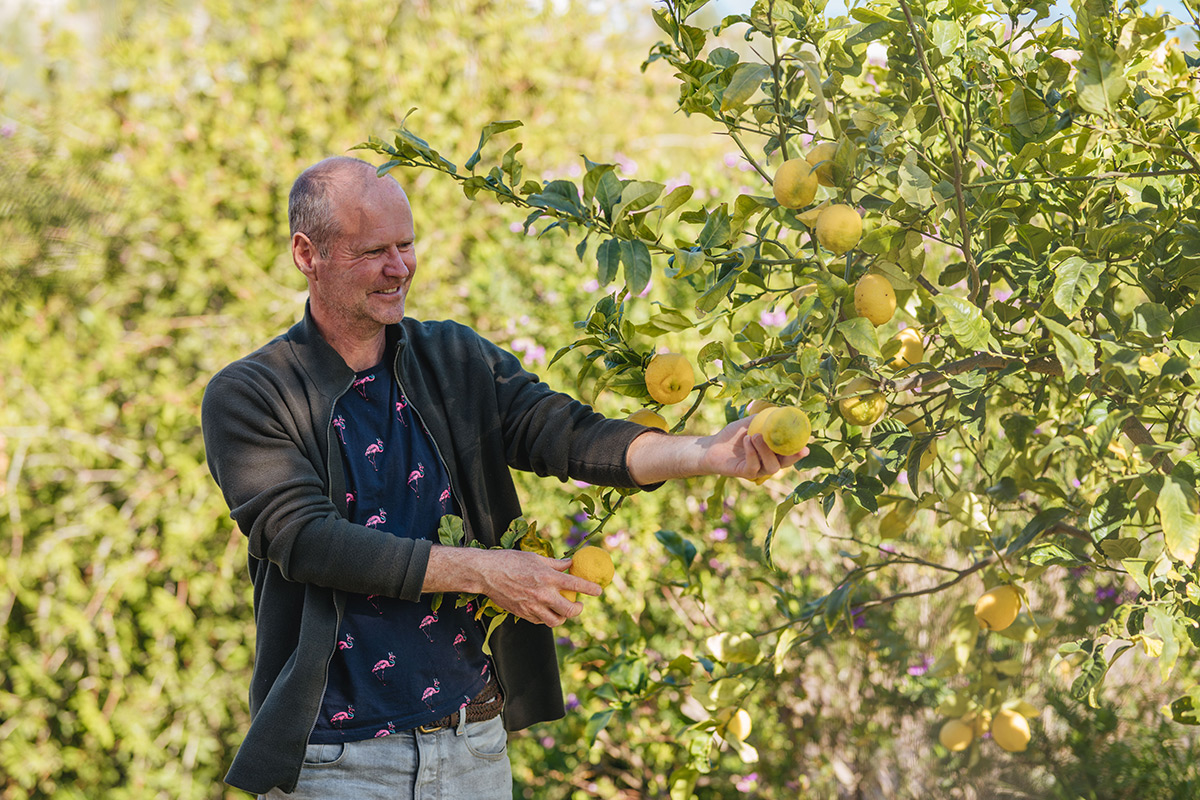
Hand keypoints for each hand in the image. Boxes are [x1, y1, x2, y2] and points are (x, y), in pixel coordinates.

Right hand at [425, 547, 600, 626]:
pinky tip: (546, 609)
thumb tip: (571, 565)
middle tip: (578, 604)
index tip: (598, 591)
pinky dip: (546, 617)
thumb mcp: (535, 557)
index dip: (591, 589)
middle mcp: (542, 594)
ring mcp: (532, 606)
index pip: (577, 585)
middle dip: (578, 609)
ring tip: (563, 610)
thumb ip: (555, 564)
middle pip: (569, 611)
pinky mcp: (523, 613)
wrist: (486, 573)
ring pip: (555, 621)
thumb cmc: (510, 561)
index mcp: (548, 577)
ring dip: (563, 617)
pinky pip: (540, 621)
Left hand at [626, 418, 807, 484]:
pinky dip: (752, 452)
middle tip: (797, 447)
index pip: (790, 454)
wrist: (712, 446)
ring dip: (766, 450)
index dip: (800, 451)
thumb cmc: (733, 436)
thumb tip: (781, 410)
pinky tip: (746, 441)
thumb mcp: (750, 424)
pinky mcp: (744, 473)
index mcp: (772, 453)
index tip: (807, 444)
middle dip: (793, 456)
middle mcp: (767, 463)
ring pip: (771, 466)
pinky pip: (754, 466)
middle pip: (785, 464)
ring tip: (755, 436)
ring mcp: (757, 470)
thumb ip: (765, 419)